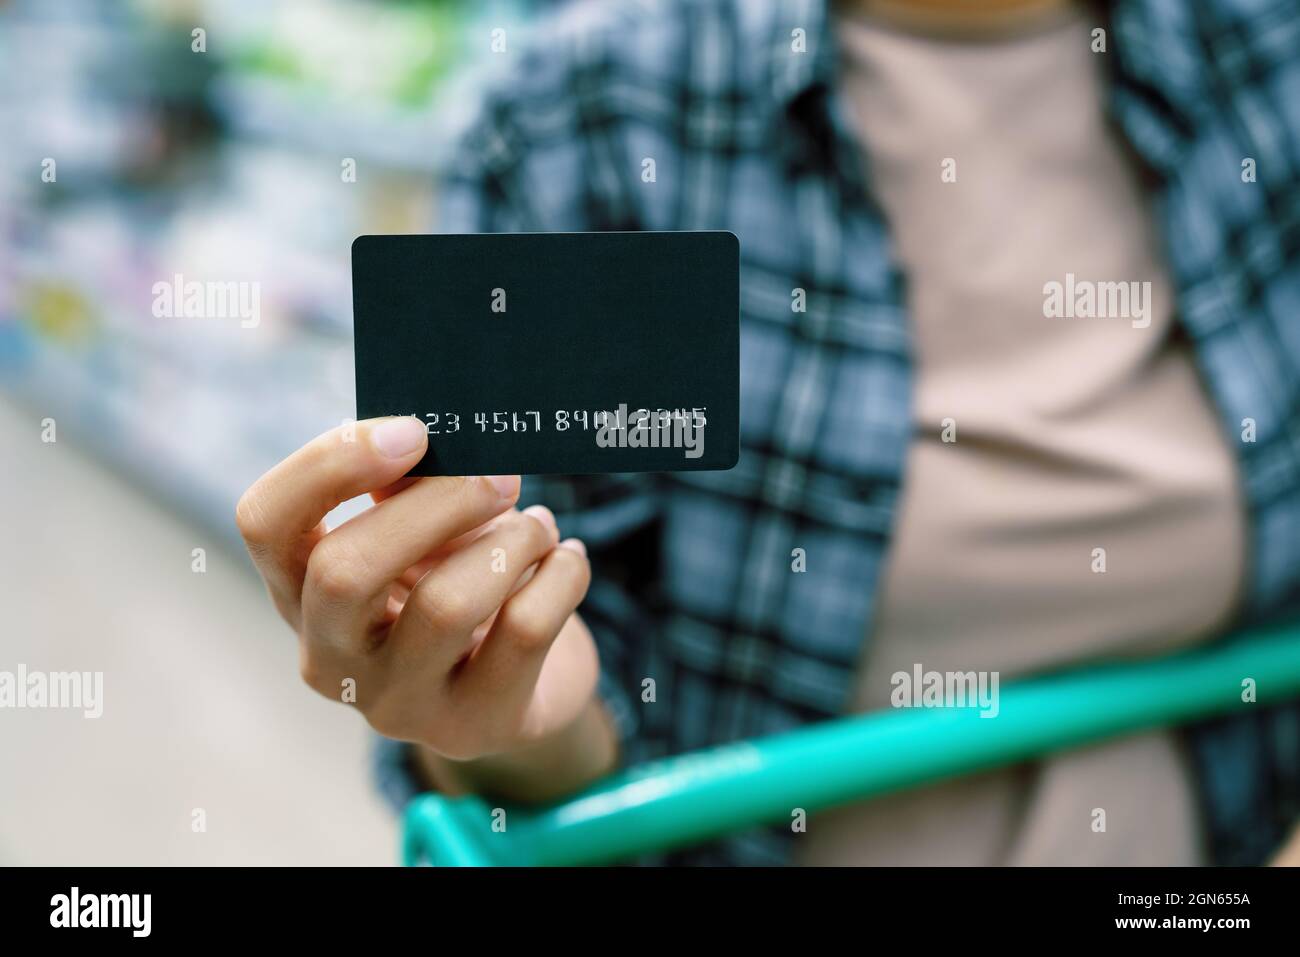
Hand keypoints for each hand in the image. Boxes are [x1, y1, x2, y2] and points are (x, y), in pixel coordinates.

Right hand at [235, 416, 612, 789]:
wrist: (523, 687)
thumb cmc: (460, 584)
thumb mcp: (423, 533)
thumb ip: (408, 482)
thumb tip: (442, 435)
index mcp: (299, 591)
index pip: (266, 523)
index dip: (329, 464)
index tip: (414, 431)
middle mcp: (330, 658)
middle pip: (344, 571)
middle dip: (437, 505)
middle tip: (500, 477)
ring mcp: (396, 704)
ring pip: (446, 606)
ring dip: (511, 542)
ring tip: (539, 527)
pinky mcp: (472, 725)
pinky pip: (525, 632)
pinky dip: (561, 576)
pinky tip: (568, 559)